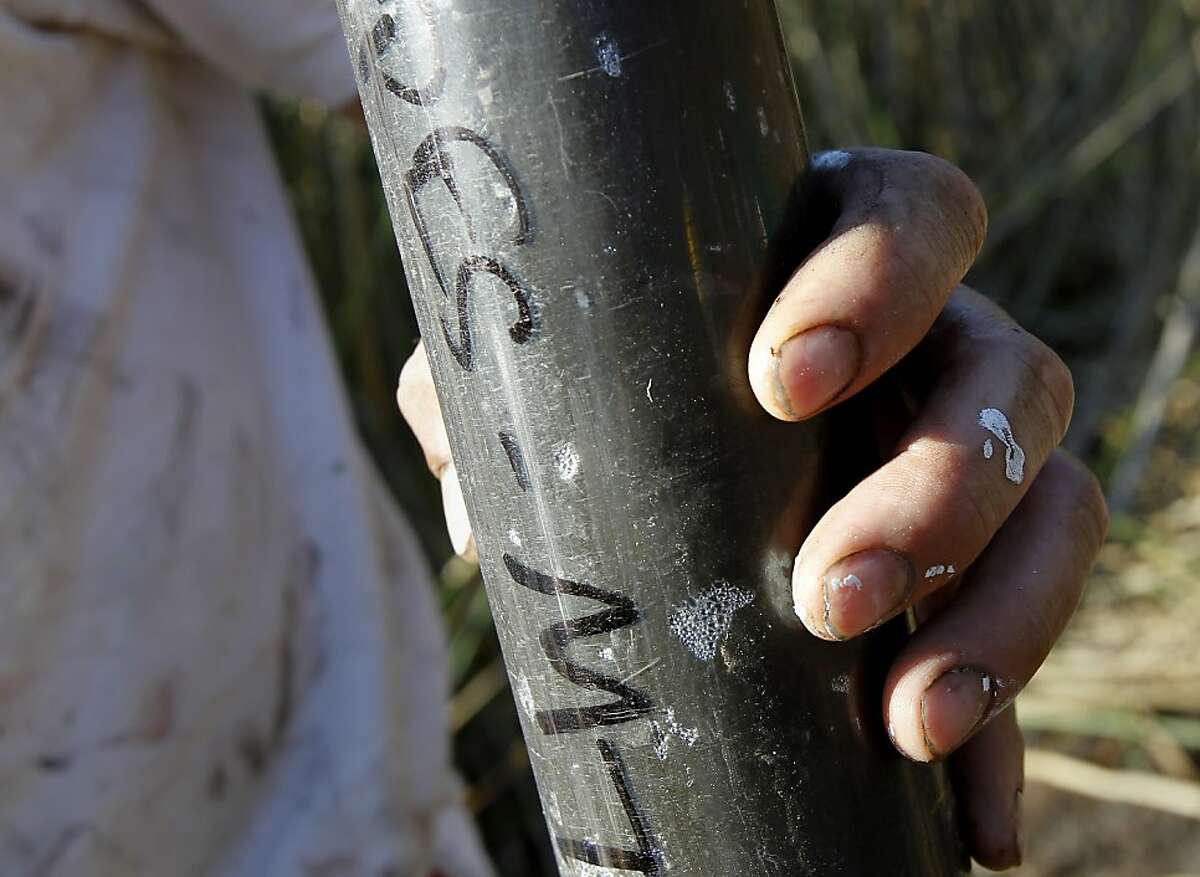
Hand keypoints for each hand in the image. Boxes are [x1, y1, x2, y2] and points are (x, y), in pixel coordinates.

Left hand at [398, 148, 1107, 870]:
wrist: (658, 472)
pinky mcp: (980, 573)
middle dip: (938, 488)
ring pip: (1056, 505)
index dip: (882, 277)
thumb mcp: (551, 373)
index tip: (782, 381)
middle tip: (825, 594)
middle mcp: (936, 352)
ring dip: (999, 618)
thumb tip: (480, 503)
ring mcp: (975, 462)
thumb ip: (498, 400)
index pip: (916, 212)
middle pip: (1013, 378)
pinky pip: (1028, 633)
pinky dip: (1010, 729)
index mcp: (839, 263)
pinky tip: (977, 821)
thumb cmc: (603, 388)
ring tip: (903, 721)